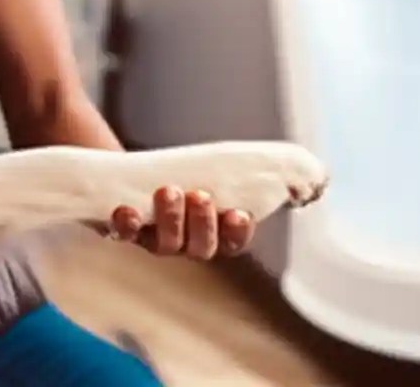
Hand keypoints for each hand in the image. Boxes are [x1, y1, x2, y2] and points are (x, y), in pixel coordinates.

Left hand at [102, 187, 254, 258]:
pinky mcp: (124, 230)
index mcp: (214, 232)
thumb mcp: (211, 173)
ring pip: (166, 244)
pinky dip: (126, 224)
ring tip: (168, 191)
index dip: (238, 232)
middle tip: (200, 196)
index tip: (239, 213)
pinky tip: (126, 210)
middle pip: (201, 248)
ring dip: (170, 219)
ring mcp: (154, 240)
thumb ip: (241, 173)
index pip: (233, 242)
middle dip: (203, 223)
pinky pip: (125, 235)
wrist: (131, 173)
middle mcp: (186, 243)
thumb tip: (295, 174)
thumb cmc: (181, 175)